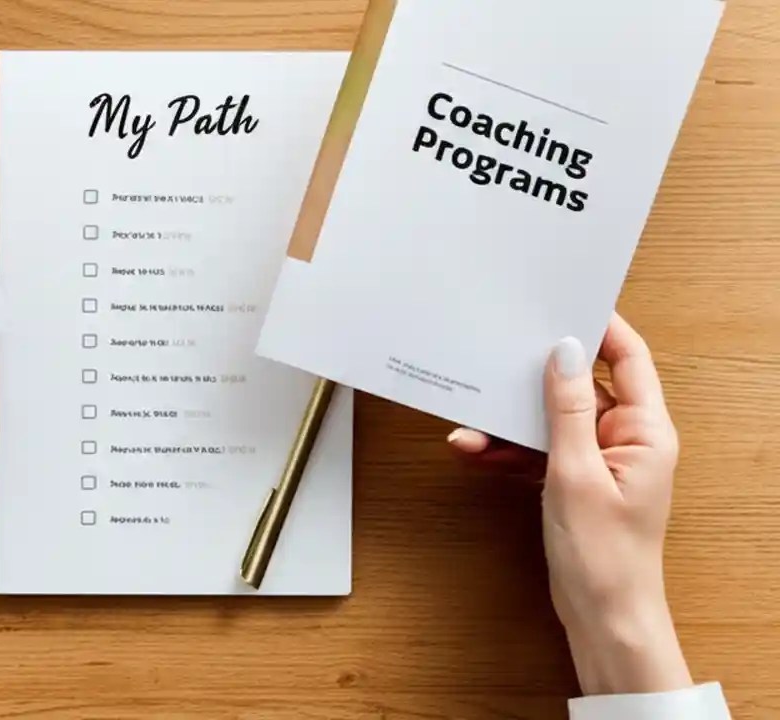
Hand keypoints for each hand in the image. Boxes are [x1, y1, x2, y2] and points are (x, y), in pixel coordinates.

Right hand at [449, 315, 691, 695]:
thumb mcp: (575, 473)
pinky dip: (507, 450)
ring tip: (469, 427)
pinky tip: (474, 450)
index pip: (627, 359)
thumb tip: (563, 351)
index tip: (560, 303)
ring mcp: (599, 461)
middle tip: (498, 357)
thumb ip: (568, 409)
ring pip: (550, 420)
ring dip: (509, 423)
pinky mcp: (573, 482)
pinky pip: (538, 450)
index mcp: (646, 431)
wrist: (602, 619)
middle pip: (580, 387)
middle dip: (532, 379)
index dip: (598, 328)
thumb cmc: (604, 556)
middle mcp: (627, 439)